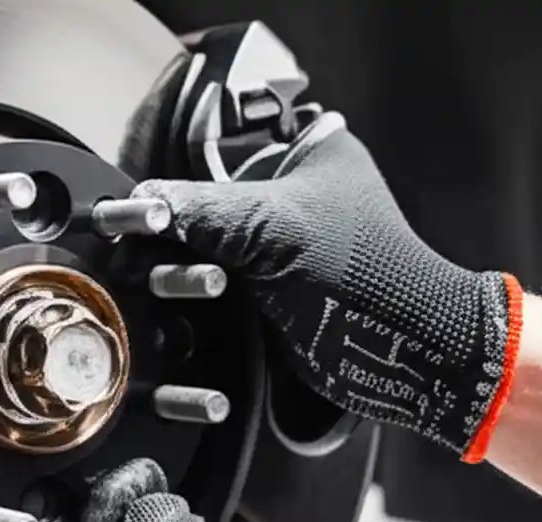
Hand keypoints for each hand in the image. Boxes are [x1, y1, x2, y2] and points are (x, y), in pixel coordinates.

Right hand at [135, 113, 520, 460]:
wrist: (398, 355)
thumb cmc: (364, 276)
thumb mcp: (269, 226)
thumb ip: (198, 208)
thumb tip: (142, 203)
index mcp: (307, 153)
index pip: (222, 147)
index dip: (184, 172)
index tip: (149, 203)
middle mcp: (292, 195)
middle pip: (208, 199)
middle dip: (183, 226)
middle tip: (159, 243)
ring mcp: (280, 247)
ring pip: (208, 245)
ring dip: (189, 267)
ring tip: (194, 281)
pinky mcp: (269, 292)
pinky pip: (216, 285)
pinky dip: (199, 294)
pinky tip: (189, 302)